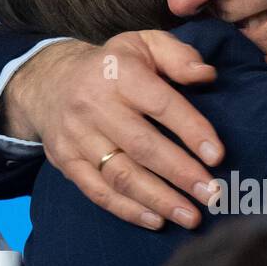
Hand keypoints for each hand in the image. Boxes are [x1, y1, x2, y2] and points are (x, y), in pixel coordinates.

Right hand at [0, 32, 224, 228]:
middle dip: (180, 174)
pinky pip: (98, 192)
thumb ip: (178, 56)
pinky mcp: (66, 162)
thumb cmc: (112, 67)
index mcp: (118, 73)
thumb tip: (207, 75)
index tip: (218, 157)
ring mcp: (77, 137)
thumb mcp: (143, 44)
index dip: (191, 131)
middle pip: (142, 146)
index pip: (161, 104)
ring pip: (120, 174)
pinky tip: (157, 220)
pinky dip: (128, 210)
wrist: (48, 82)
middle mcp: (94, 105)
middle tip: (213, 195)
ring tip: (191, 216)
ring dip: (159, 200)